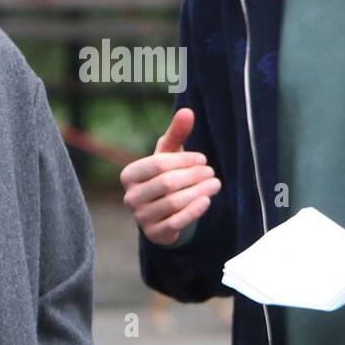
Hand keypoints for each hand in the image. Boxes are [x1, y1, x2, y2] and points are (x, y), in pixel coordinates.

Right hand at [119, 108, 221, 246]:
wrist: (163, 213)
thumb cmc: (165, 176)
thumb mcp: (169, 155)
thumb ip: (176, 133)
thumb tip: (187, 111)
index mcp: (129, 175)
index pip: (159, 164)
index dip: (184, 160)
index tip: (203, 159)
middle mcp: (130, 197)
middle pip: (166, 183)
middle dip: (193, 176)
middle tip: (212, 172)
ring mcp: (140, 218)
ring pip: (173, 203)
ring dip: (198, 192)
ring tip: (215, 184)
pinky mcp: (154, 234)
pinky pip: (176, 222)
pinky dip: (194, 211)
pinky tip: (207, 200)